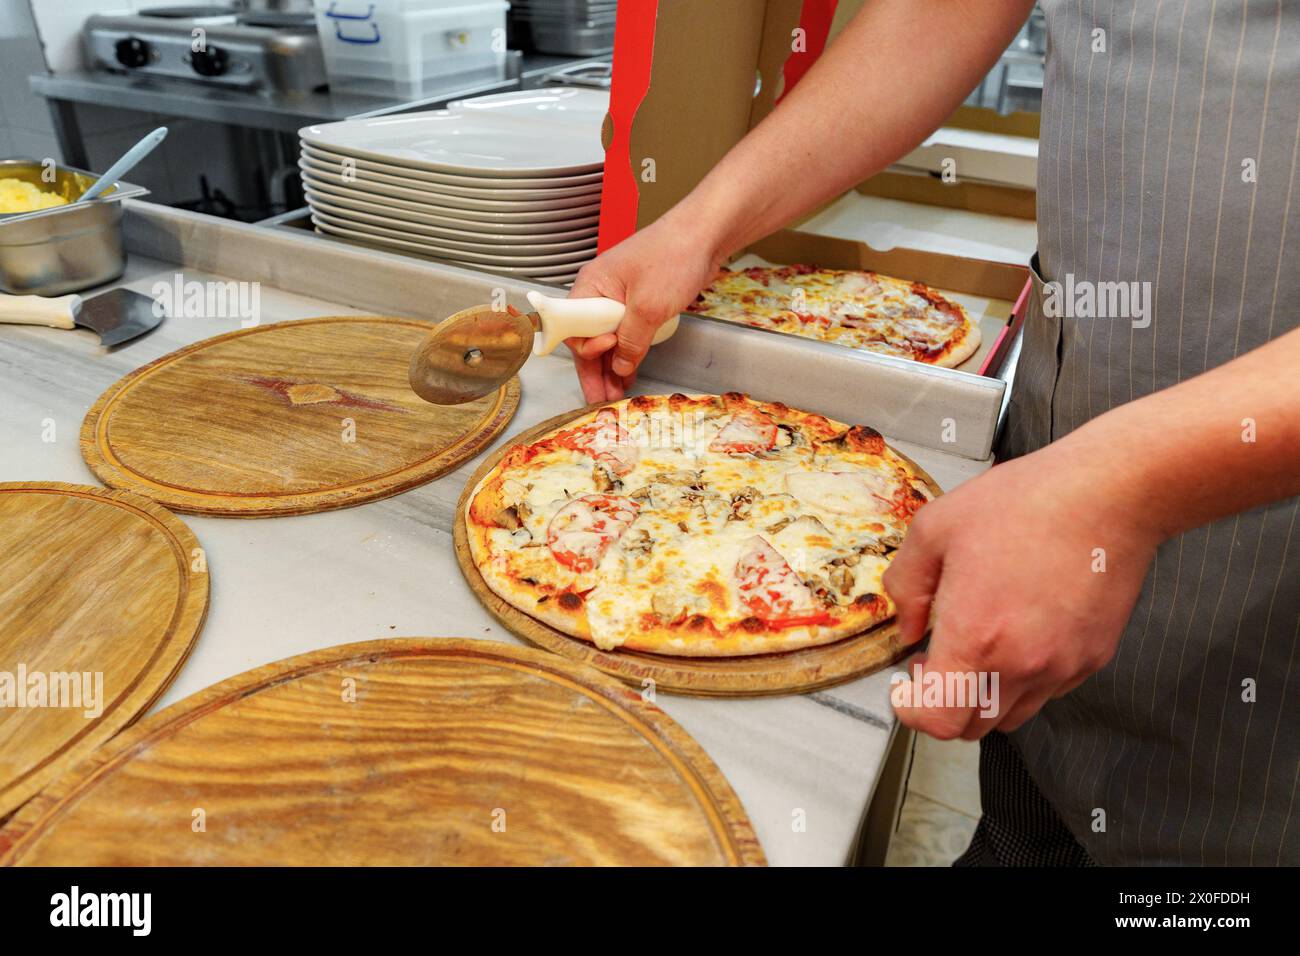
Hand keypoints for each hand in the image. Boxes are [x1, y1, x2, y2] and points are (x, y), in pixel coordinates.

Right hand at [566, 213, 722, 402]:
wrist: (705, 235)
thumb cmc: (674, 256)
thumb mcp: (649, 307)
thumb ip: (632, 341)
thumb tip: (620, 367)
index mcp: (592, 285)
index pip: (573, 327)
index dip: (587, 348)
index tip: (608, 354)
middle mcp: (600, 292)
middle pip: (588, 337)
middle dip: (594, 369)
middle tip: (600, 398)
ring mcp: (619, 298)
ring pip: (607, 339)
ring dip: (610, 367)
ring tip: (613, 395)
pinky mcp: (638, 303)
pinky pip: (625, 333)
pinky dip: (626, 354)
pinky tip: (626, 374)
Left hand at [882, 438, 1161, 739]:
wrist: (1108, 494)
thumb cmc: (1025, 503)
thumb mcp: (936, 528)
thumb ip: (906, 585)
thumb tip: (906, 627)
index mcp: (975, 636)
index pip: (938, 719)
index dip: (912, 710)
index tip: (907, 687)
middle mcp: (1021, 664)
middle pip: (972, 727)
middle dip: (943, 704)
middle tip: (935, 662)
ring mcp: (1061, 666)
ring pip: (1010, 715)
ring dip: (983, 695)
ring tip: (977, 646)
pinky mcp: (1092, 659)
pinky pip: (1048, 691)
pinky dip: (1023, 679)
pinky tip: (1017, 634)